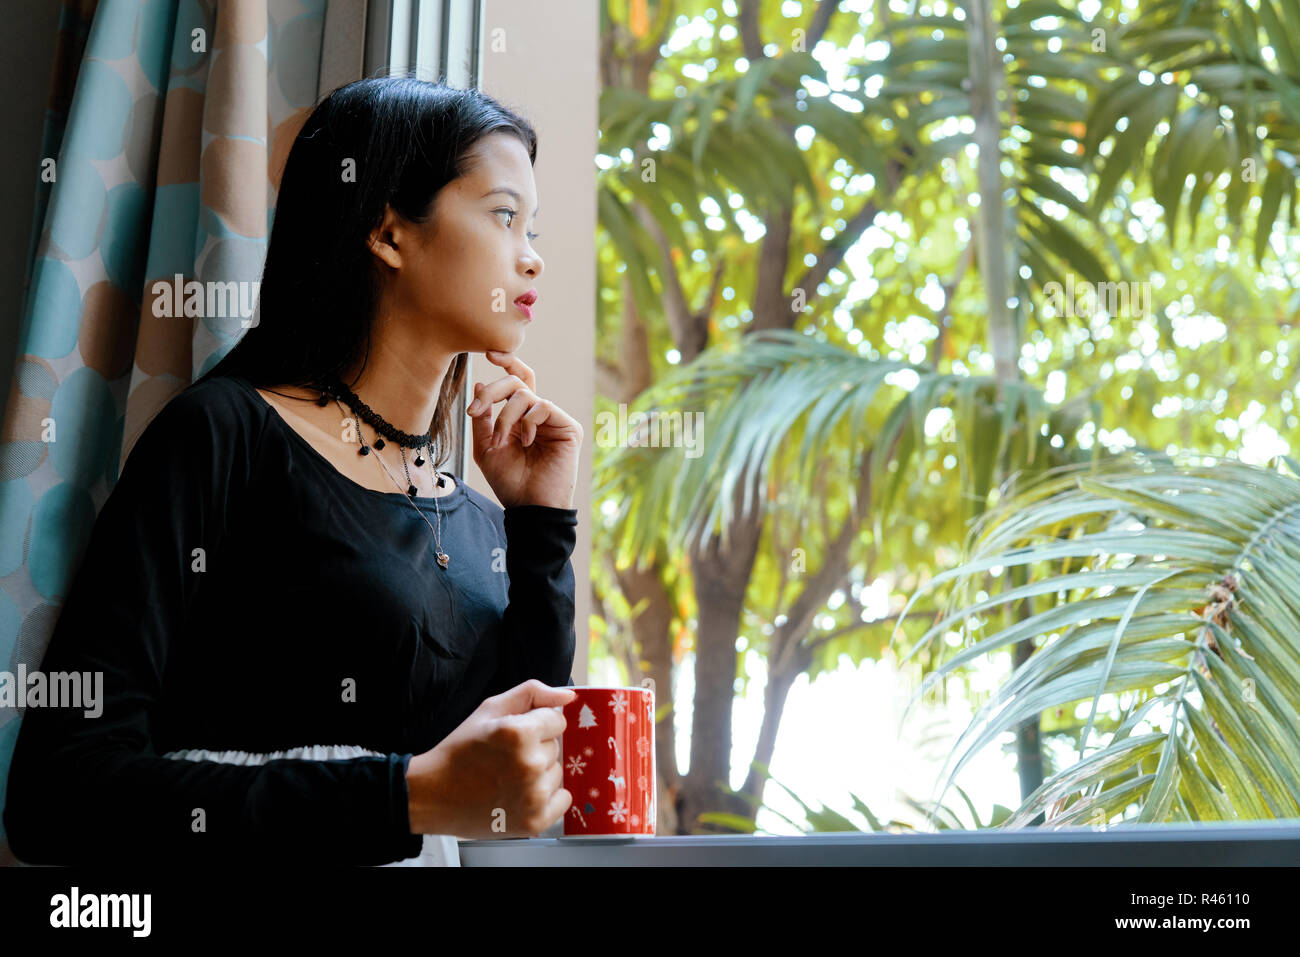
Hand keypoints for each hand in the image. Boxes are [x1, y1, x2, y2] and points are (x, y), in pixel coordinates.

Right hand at [407, 679, 576, 838]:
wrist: (433, 795)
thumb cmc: (460, 751)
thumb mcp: (490, 710)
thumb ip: (532, 694)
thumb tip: (568, 697)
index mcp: (518, 733)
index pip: (557, 720)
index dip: (535, 724)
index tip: (515, 735)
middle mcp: (529, 764)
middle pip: (555, 747)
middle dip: (535, 749)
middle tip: (505, 758)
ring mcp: (534, 796)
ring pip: (557, 773)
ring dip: (540, 774)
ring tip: (508, 778)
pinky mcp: (535, 822)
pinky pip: (563, 800)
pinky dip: (547, 798)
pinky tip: (520, 795)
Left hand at [466, 350, 581, 508]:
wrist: (529, 507)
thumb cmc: (510, 482)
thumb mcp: (485, 447)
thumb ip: (483, 418)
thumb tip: (481, 384)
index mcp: (521, 417)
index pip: (517, 381)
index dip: (507, 363)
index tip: (488, 353)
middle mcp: (538, 415)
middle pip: (518, 381)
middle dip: (493, 391)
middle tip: (476, 410)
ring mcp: (554, 420)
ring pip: (526, 394)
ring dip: (506, 416)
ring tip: (502, 441)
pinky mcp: (568, 427)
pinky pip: (543, 406)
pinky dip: (527, 421)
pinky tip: (526, 441)